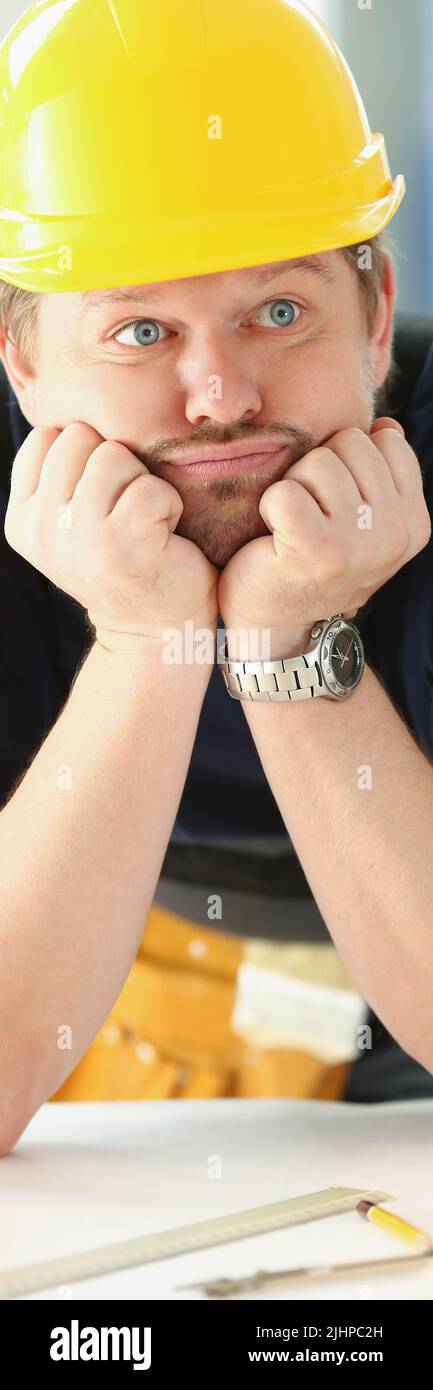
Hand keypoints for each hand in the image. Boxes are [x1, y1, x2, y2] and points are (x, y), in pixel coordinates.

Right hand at [4, 423, 217, 651]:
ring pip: (114, 456)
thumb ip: (58, 474)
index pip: (45, 437)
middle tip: (127, 512)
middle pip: (79, 438)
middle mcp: (40, 527)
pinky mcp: (121, 543)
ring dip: (142, 484)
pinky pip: (151, 486)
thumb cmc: (125, 563)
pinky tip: (163, 537)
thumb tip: (59, 399)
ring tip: (144, 524)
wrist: (156, 631)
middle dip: (115, 465)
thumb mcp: (72, 520)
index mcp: (21, 518)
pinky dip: (168, 506)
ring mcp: (77, 536)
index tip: (100, 499)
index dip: (84, 455)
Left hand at [218, 419, 430, 658]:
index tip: (337, 504)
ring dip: (295, 487)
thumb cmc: (314, 561)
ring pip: (318, 461)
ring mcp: (357, 544)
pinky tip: (275, 536)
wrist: (277, 626)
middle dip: (320, 469)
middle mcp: (394, 534)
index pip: (387, 442)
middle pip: (351, 443)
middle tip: (311, 515)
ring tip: (294, 525)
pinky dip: (270, 507)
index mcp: (414, 523)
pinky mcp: (314, 552)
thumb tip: (387, 426)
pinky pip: (285, 491)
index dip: (349, 461)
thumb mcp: (364, 520)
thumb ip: (382, 474)